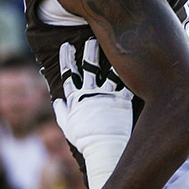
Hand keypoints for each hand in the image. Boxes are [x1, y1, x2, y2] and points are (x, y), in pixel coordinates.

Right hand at [50, 39, 131, 188]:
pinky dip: (128, 71)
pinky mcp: (122, 101)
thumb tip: (55, 101)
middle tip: (93, 38)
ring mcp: (107, 96)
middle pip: (89, 68)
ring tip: (114, 44)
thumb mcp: (68, 127)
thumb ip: (62, 112)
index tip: (67, 46)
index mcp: (76, 99)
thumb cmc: (85, 142)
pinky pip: (126, 82)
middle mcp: (90, 94)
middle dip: (89, 51)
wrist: (104, 151)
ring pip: (108, 70)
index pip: (69, 75)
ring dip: (110, 56)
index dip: (67, 59)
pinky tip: (133, 59)